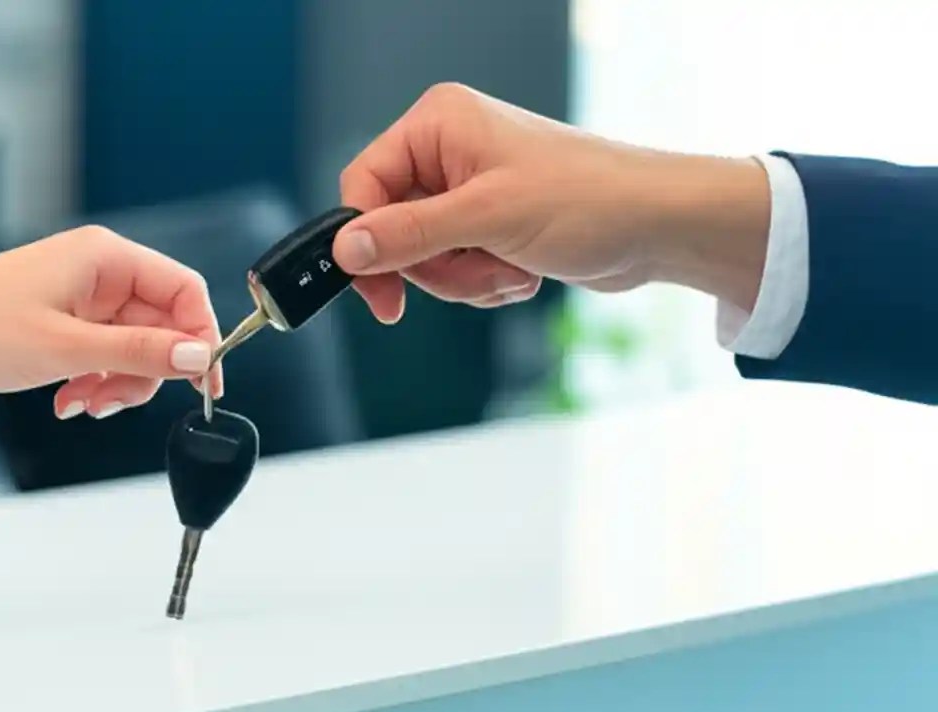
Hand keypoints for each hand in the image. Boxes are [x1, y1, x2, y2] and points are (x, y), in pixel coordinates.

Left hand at [0, 226, 222, 419]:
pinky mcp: (63, 321)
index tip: (203, 382)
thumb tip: (198, 356)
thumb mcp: (66, 348)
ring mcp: (80, 297)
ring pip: (133, 346)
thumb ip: (139, 352)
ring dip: (118, 383)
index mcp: (106, 258)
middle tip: (118, 402)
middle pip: (161, 324)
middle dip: (147, 371)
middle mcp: (99, 272)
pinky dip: (94, 381)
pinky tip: (68, 399)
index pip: (184, 290)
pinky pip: (103, 354)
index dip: (200, 336)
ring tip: (84, 404)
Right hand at [332, 83, 770, 321]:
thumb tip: (346, 249)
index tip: (380, 294)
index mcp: (438, 124)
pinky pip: (455, 268)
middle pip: (392, 228)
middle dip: (436, 266)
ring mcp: (468, 188)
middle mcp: (448, 150)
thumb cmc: (589, 199)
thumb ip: (408, 234)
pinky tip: (522, 272)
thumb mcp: (486, 218)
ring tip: (511, 269)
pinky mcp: (489, 222)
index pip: (363, 184)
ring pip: (424, 256)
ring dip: (466, 279)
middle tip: (481, 270)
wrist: (658, 226)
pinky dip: (484, 282)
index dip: (364, 242)